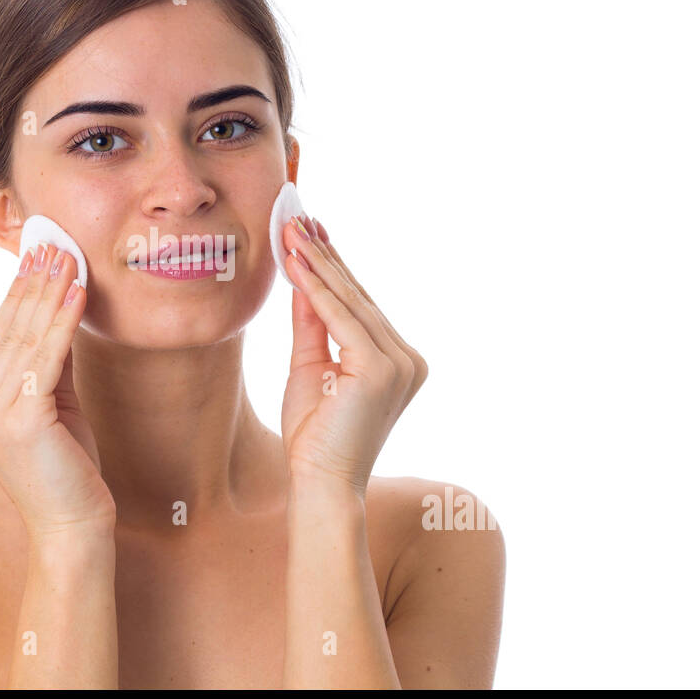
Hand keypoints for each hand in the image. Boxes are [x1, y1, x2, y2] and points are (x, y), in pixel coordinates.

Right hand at [0, 244, 114, 536]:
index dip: (17, 292)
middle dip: (32, 282)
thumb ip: (48, 361)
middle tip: (52, 241)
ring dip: (48, 291)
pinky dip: (62, 321)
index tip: (37, 254)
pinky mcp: (19, 422)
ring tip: (66, 255)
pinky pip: (45, 358)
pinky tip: (76, 291)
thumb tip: (59, 306)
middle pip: (8, 331)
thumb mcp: (54, 404)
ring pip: (25, 339)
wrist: (73, 526)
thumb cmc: (68, 468)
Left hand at [279, 216, 427, 496]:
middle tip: (299, 217)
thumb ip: (312, 324)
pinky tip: (297, 263)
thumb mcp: (310, 367)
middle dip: (325, 255)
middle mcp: (408, 358)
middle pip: (357, 297)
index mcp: (398, 360)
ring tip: (292, 230)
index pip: (359, 305)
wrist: (319, 481)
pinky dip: (317, 289)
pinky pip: (342, 319)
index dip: (333, 267)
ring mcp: (399, 363)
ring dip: (318, 263)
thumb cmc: (314, 435)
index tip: (309, 232)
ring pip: (350, 302)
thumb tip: (304, 280)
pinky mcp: (381, 368)